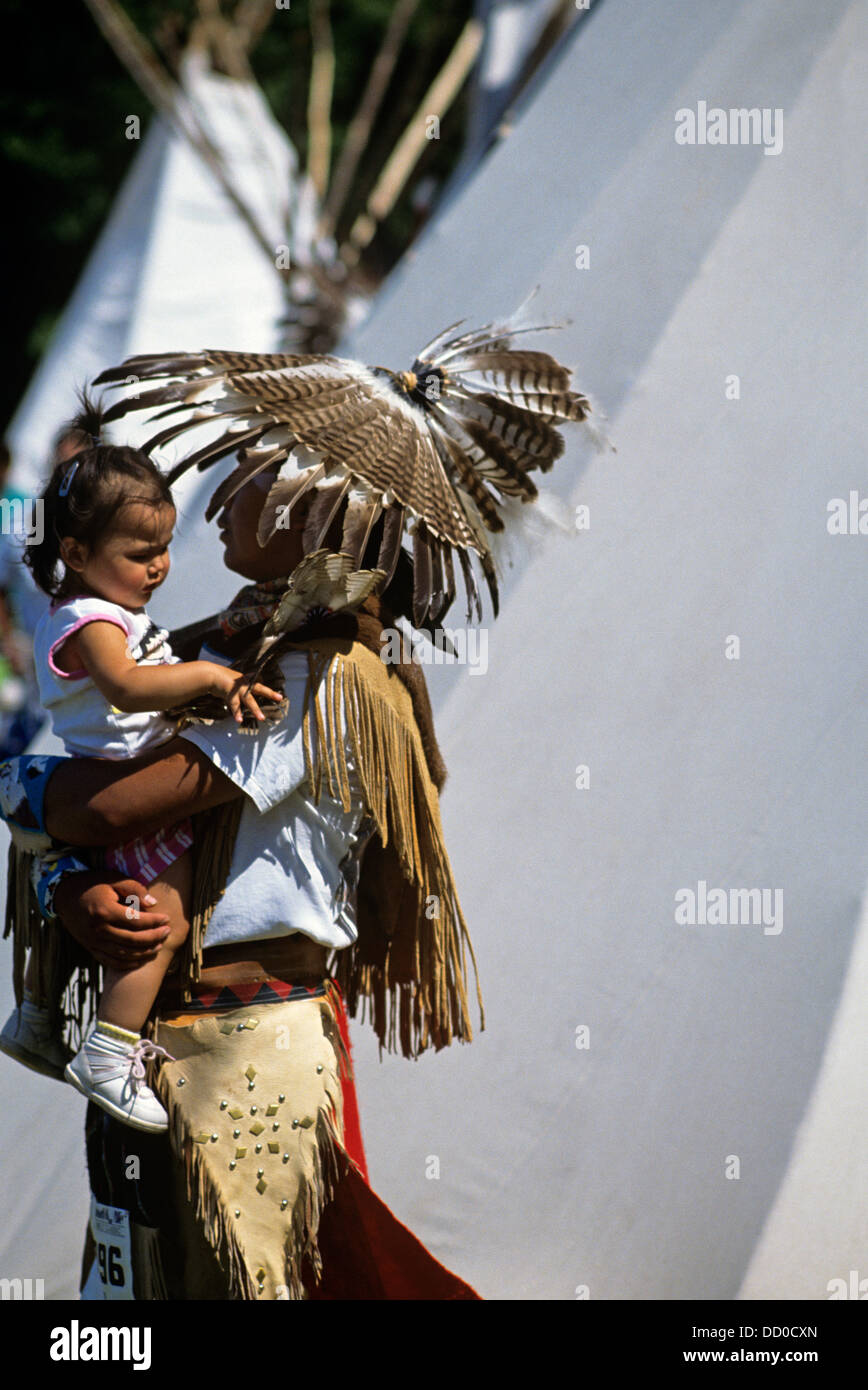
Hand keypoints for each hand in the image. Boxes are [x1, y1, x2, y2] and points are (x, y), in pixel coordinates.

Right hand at [53, 872, 170, 971]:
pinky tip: (141, 959)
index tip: (167, 919)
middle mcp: (98, 929)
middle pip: (132, 940)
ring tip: (159, 945)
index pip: (136, 921)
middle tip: (167, 932)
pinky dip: (128, 963)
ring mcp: (93, 941)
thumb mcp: (114, 879)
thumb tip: (154, 903)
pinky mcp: (90, 948)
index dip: (154, 922)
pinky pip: (110, 961)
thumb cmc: (94, 884)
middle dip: (153, 938)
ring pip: (123, 953)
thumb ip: (135, 889)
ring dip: (144, 952)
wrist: (65, 895)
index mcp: (105, 911)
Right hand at [206, 666, 281, 723]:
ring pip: (249, 700)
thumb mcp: (233, 680)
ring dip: (255, 710)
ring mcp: (237, 689)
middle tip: (280, 698)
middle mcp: (243, 684)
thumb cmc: (219, 678)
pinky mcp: (230, 694)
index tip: (279, 696)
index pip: (259, 685)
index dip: (269, 690)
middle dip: (270, 693)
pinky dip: (237, 713)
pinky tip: (239, 720)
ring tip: (261, 718)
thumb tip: (243, 691)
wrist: (209, 675)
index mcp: (245, 680)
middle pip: (259, 689)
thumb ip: (239, 685)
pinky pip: (234, 706)